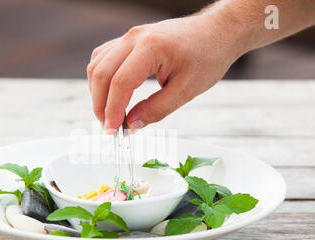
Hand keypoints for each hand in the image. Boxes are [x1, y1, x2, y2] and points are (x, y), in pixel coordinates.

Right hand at [87, 14, 242, 132]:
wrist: (216, 32)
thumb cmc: (208, 56)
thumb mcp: (186, 90)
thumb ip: (157, 109)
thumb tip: (132, 125)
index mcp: (151, 47)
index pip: (120, 82)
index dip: (113, 111)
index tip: (113, 132)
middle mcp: (135, 38)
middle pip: (101, 73)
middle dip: (100, 105)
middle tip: (110, 128)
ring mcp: (130, 37)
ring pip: (97, 65)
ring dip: (98, 93)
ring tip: (110, 115)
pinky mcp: (129, 40)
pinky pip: (103, 58)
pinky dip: (101, 79)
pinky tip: (110, 95)